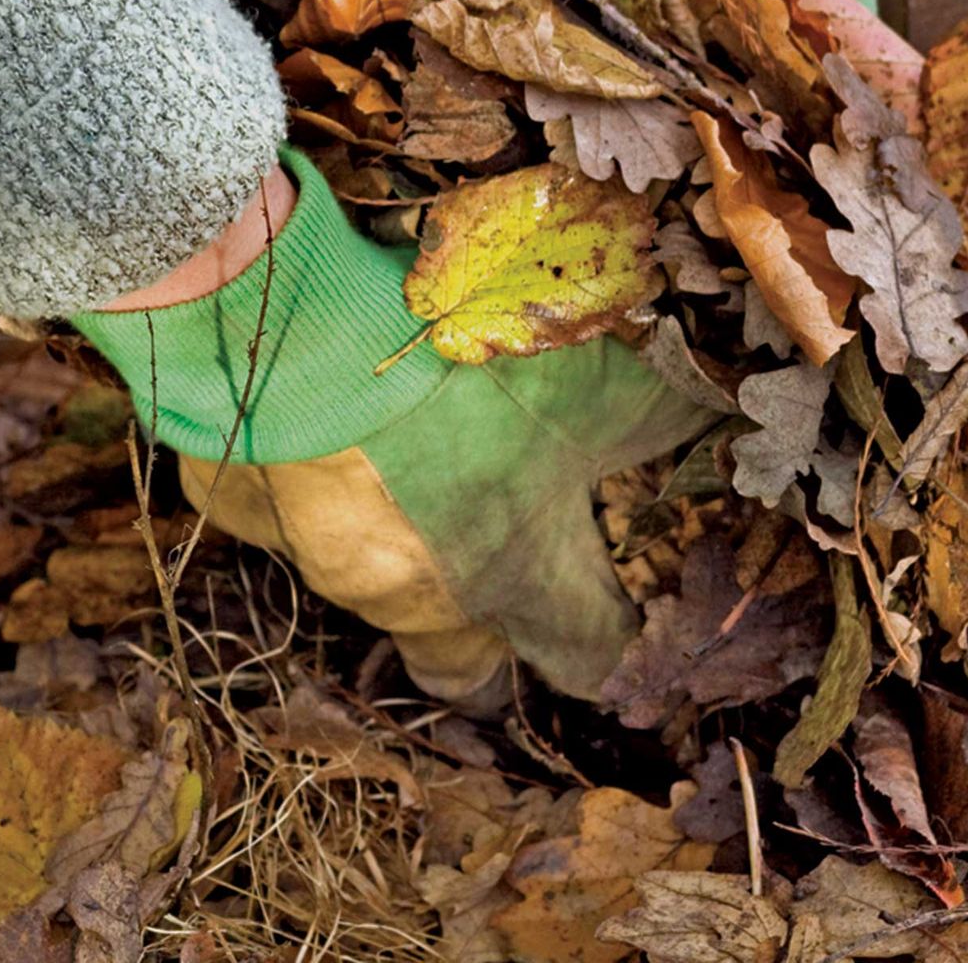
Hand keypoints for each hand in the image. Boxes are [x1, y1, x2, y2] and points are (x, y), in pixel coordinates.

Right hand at [78, 151, 718, 705]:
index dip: (616, 650)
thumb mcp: (587, 370)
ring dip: (397, 538)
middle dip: (489, 640)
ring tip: (407, 446)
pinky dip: (306, 469)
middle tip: (504, 567)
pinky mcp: (232, 505)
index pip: (585, 657)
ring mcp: (313, 556)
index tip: (625, 626)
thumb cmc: (448, 344)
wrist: (271, 302)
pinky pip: (281, 505)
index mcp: (508, 571)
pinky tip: (318, 400)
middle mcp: (410, 593)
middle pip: (462, 666)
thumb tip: (734, 413)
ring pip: (369, 583)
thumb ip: (663, 407)